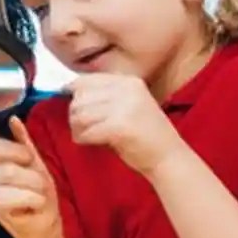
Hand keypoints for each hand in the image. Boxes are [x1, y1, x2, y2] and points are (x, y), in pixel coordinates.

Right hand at [0, 116, 61, 237]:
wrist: (43, 225)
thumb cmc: (38, 193)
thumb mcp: (35, 163)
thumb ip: (23, 141)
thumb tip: (12, 118)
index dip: (13, 149)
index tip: (29, 159)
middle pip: (4, 163)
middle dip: (30, 174)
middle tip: (37, 184)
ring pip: (10, 176)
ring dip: (34, 187)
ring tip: (36, 195)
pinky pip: (14, 196)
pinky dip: (33, 199)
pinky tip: (33, 205)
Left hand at [65, 74, 184, 175]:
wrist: (169, 158)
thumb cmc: (144, 135)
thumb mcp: (128, 105)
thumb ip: (104, 97)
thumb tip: (68, 90)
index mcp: (128, 81)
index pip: (86, 80)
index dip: (73, 91)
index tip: (69, 100)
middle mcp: (126, 90)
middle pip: (80, 97)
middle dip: (74, 115)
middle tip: (81, 128)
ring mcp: (124, 107)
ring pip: (80, 114)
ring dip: (77, 128)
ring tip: (86, 136)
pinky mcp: (120, 126)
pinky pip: (87, 131)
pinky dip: (83, 139)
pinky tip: (89, 143)